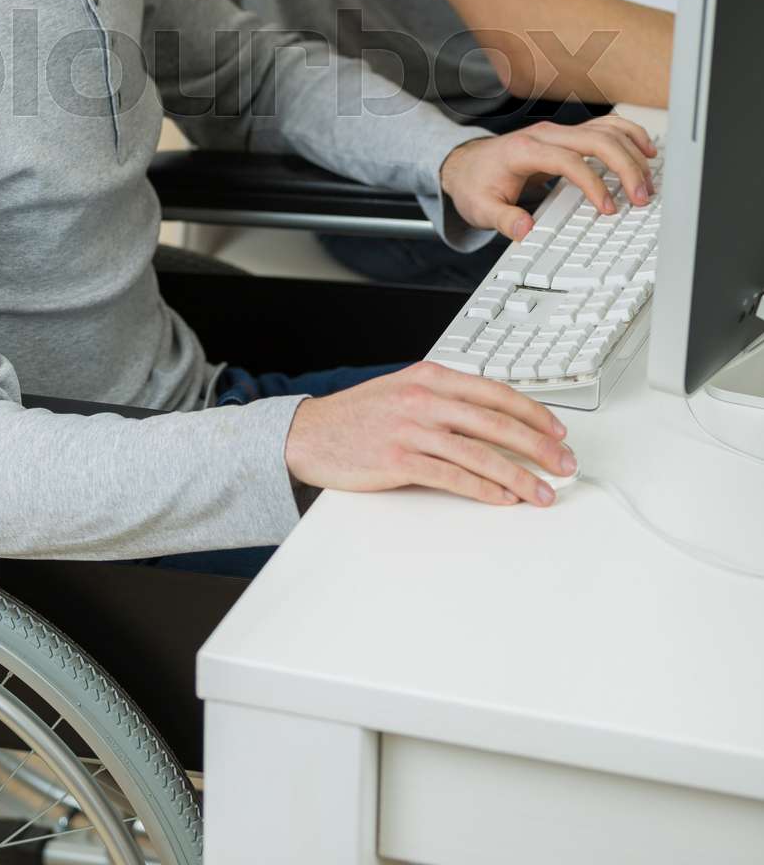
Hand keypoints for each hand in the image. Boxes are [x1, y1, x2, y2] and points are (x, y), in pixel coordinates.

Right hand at [285, 360, 574, 506]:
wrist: (309, 433)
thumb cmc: (358, 416)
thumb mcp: (403, 390)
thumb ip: (445, 397)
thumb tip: (493, 419)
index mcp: (430, 376)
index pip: (496, 392)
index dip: (534, 413)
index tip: (558, 432)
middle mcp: (425, 398)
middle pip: (497, 422)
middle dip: (539, 447)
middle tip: (564, 465)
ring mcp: (412, 428)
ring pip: (481, 453)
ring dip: (519, 477)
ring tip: (542, 493)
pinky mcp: (399, 460)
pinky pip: (454, 477)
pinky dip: (485, 489)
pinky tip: (504, 498)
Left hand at [439, 113, 656, 241]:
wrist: (466, 164)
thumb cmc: (475, 184)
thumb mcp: (479, 208)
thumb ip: (502, 219)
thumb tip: (525, 230)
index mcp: (524, 150)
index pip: (568, 160)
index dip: (593, 183)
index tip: (608, 209)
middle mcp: (545, 135)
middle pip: (595, 139)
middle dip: (624, 166)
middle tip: (641, 197)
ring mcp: (559, 132)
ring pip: (605, 129)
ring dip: (632, 152)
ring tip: (649, 181)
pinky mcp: (568, 136)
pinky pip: (605, 128)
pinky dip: (629, 136)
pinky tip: (646, 151)